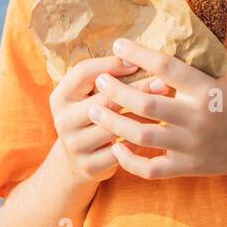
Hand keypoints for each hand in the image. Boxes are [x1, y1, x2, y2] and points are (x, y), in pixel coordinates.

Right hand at [48, 53, 170, 182]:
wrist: (76, 160)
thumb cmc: (90, 115)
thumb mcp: (89, 94)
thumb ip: (107, 76)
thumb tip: (137, 60)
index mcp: (60, 96)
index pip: (83, 71)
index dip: (111, 64)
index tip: (138, 62)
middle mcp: (63, 121)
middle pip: (103, 100)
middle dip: (137, 89)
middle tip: (163, 83)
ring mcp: (74, 145)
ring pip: (114, 127)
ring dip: (142, 116)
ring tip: (165, 107)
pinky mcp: (89, 166)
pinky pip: (121, 151)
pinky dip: (138, 141)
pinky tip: (155, 132)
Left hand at [86, 37, 226, 180]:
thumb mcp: (221, 80)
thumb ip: (190, 71)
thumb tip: (154, 51)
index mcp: (206, 90)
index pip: (166, 66)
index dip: (139, 54)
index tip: (118, 44)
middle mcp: (198, 118)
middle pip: (147, 103)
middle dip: (117, 91)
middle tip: (100, 81)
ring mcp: (192, 145)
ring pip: (142, 135)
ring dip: (114, 122)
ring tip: (95, 110)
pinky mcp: (189, 168)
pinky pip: (151, 169)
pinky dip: (129, 161)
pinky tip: (116, 148)